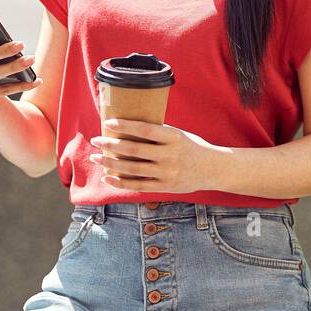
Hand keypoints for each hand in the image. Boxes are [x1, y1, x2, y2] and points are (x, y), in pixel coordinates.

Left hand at [88, 118, 224, 191]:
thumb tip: (128, 127)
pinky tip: (107, 177)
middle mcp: (170, 156)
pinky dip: (121, 182)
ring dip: (110, 163)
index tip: (109, 123)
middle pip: (134, 150)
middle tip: (96, 140)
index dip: (126, 126)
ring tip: (96, 157)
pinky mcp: (166, 187)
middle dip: (111, 145)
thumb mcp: (179, 135)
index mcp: (174, 138)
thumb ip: (158, 133)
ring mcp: (167, 173)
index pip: (146, 130)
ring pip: (132, 169)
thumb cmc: (192, 147)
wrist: (214, 169)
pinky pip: (138, 185)